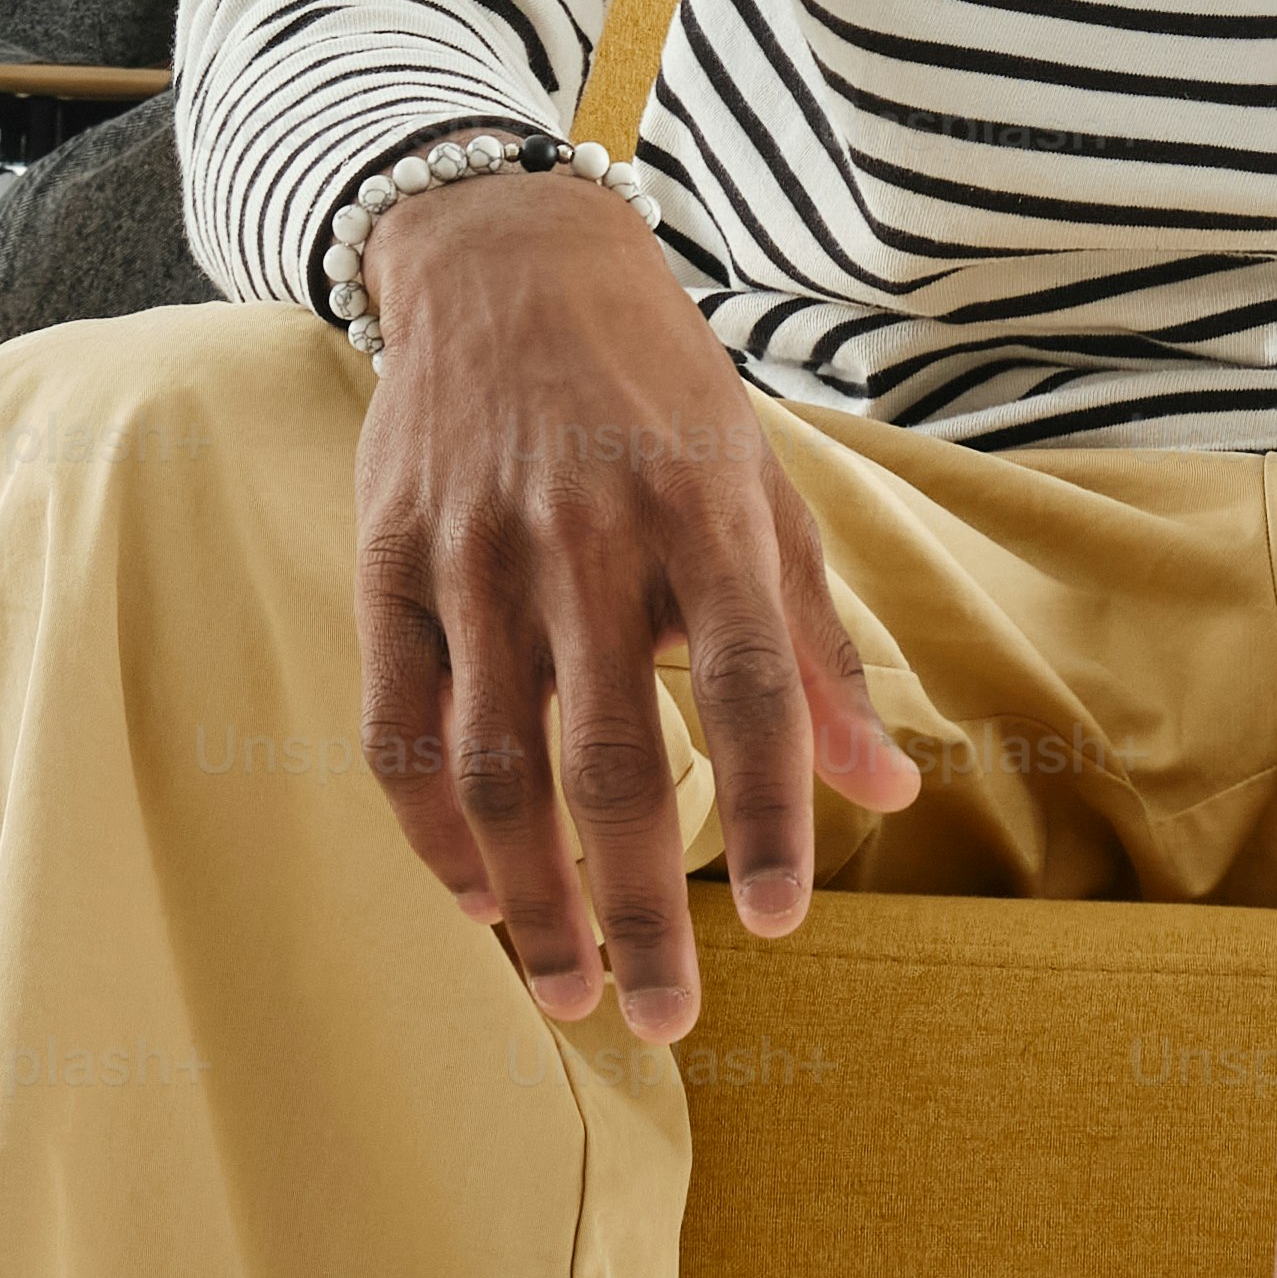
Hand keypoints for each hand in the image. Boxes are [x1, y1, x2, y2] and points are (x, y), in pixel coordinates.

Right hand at [351, 168, 916, 1038]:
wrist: (509, 258)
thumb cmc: (662, 393)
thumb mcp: (765, 489)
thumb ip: (819, 649)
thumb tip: (887, 792)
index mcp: (705, 512)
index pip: (747, 689)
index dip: (761, 813)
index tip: (774, 924)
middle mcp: (589, 537)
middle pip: (611, 757)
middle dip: (636, 907)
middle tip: (663, 1018)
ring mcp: (477, 551)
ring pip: (492, 764)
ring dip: (530, 898)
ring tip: (570, 990)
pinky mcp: (389, 559)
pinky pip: (396, 726)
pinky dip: (430, 832)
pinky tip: (475, 901)